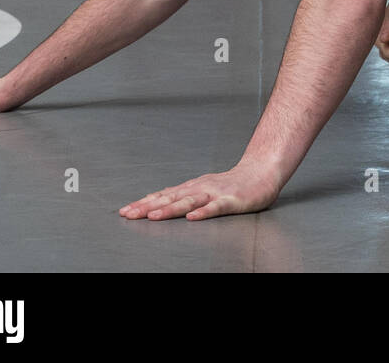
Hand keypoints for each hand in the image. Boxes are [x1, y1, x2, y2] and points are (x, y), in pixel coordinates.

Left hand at [119, 163, 280, 220]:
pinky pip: (216, 207)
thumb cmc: (234, 183)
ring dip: (171, 208)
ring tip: (154, 216)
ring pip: (189, 201)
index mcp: (193, 187)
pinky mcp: (232, 200)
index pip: (164, 194)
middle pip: (171, 197)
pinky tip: (192, 218)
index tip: (125, 211)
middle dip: (148, 206)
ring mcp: (216, 193)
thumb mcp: (205, 188)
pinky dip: (203, 212)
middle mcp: (201, 188)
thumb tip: (159, 201)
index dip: (144, 203)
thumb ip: (184, 195)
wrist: (262, 171)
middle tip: (129, 214)